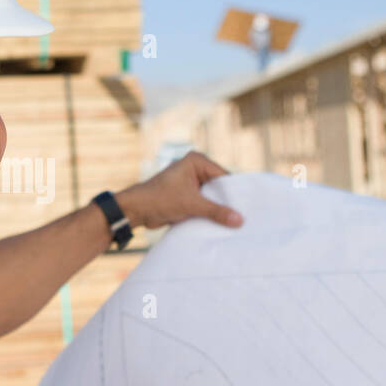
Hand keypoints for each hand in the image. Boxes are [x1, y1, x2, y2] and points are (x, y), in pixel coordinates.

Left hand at [114, 151, 241, 229]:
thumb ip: (216, 211)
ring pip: (212, 197)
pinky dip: (210, 213)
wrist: (136, 210)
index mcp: (197, 161)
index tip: (249, 207)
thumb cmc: (160, 199)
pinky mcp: (187, 195)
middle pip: (219, 187)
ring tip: (236, 222)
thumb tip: (239, 220)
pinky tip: (222, 224)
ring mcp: (191, 182)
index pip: (224, 176)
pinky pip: (204, 204)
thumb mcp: (191, 205)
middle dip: (227, 201)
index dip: (235, 192)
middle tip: (245, 217)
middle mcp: (195, 169)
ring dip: (219, 209)